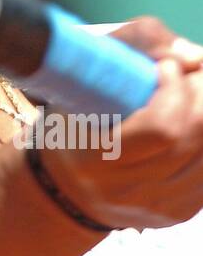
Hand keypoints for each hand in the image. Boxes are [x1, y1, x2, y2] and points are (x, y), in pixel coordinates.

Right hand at [38, 17, 202, 231]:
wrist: (67, 185)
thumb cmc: (76, 121)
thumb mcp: (85, 74)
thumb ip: (137, 43)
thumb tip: (193, 56)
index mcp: (94, 159)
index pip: (162, 130)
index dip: (175, 93)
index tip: (164, 67)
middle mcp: (127, 191)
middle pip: (194, 138)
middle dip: (200, 94)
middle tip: (188, 74)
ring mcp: (157, 207)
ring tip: (190, 95)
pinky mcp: (179, 212)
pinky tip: (192, 122)